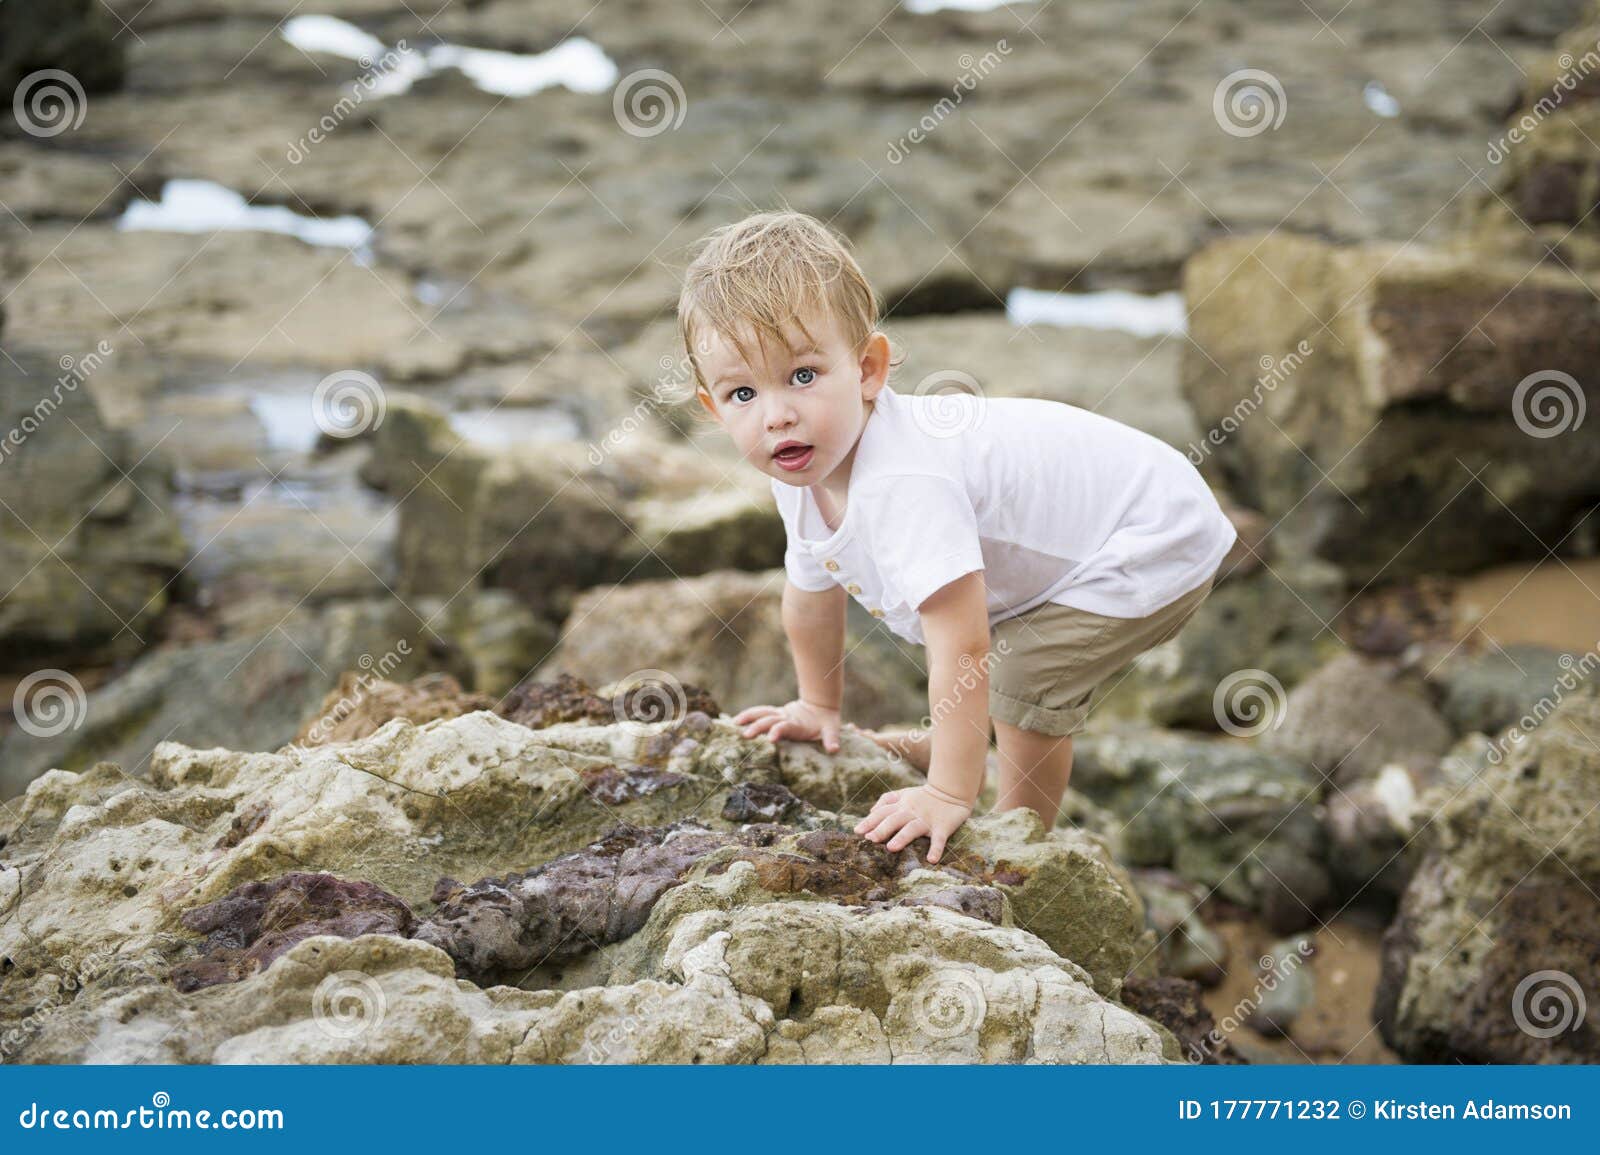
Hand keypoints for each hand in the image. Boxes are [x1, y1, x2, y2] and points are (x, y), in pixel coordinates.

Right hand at [733, 698, 841, 752]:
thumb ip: (831, 739)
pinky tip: (735, 721)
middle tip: (745, 736)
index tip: (770, 739)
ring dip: (748, 717)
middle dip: (757, 727)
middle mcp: (785, 718)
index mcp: (797, 724)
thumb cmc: (826, 722)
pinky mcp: (775, 715)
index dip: (778, 731)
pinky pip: (759, 714)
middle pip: (769, 720)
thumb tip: (834, 749)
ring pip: (761, 713)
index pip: (785, 726)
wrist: (820, 706)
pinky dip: (748, 716)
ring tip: (734, 724)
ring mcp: (779, 715)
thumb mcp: (832, 729)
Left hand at [853, 785, 972, 863]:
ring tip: (891, 848)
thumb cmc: (923, 796)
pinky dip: (936, 849)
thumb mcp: (904, 793)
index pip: (882, 812)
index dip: (870, 821)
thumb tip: (870, 812)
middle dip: (882, 829)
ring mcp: (927, 820)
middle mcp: (912, 812)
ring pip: (913, 828)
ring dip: (902, 837)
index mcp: (902, 804)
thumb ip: (886, 800)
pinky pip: (939, 839)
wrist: (951, 792)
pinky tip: (932, 860)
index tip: (857, 832)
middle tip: (870, 839)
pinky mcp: (942, 827)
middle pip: (894, 819)